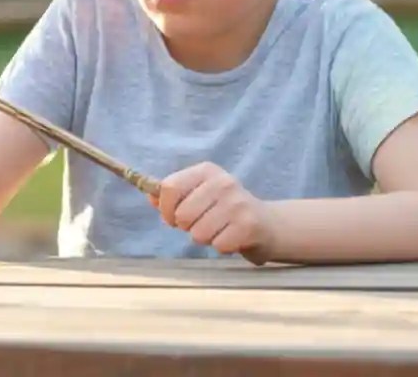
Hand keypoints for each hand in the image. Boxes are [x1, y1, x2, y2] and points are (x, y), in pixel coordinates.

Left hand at [151, 162, 275, 263]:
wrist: (267, 223)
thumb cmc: (224, 209)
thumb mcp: (199, 194)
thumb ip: (173, 196)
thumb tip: (150, 197)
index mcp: (206, 171)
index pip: (169, 187)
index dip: (166, 209)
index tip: (172, 218)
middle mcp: (223, 182)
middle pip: (182, 215)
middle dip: (187, 227)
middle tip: (202, 224)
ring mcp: (237, 203)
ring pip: (198, 234)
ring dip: (205, 238)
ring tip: (218, 230)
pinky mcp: (248, 225)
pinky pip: (218, 245)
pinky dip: (222, 247)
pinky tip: (232, 237)